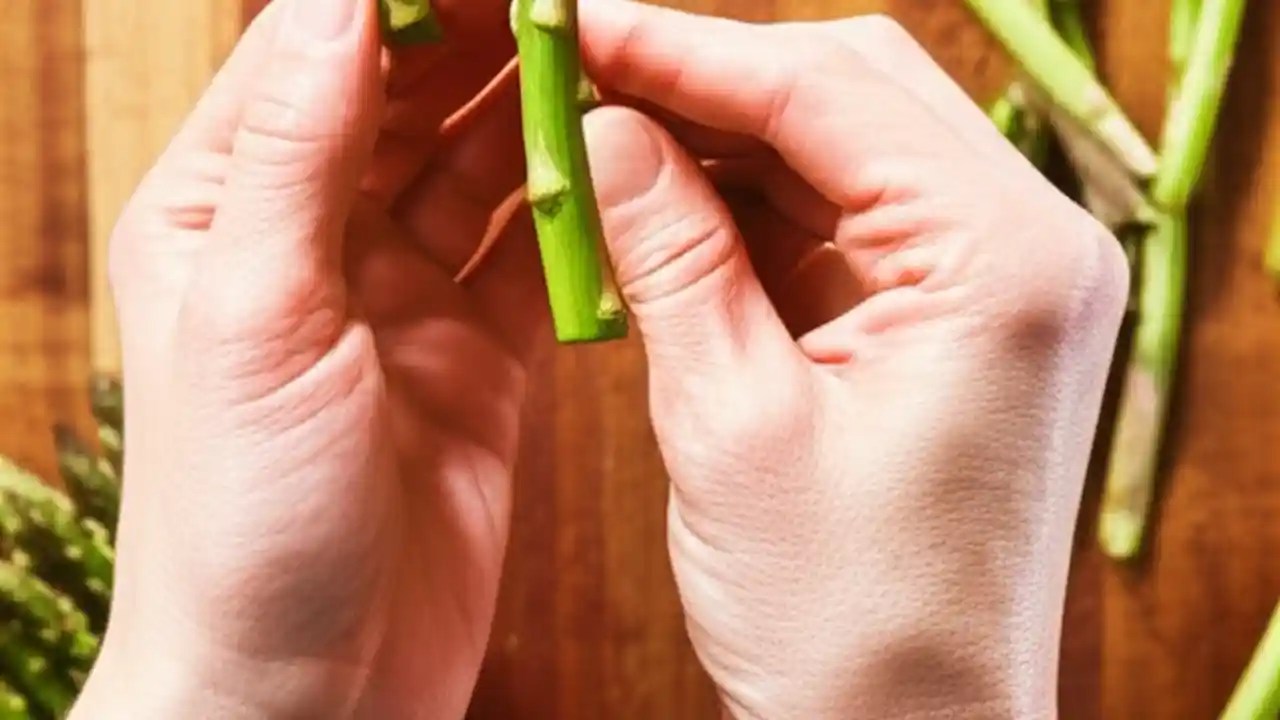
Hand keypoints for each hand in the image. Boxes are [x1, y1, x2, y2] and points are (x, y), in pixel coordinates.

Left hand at [70, 0, 543, 715]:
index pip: (318, 57)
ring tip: (614, 62)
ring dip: (541, 121)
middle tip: (573, 4)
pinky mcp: (477, 364)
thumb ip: (301, 155)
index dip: (399, 1)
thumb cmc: (239, 524)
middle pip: (410, 104)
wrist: (303, 692)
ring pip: (483, 175)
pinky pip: (535, 263)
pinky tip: (622, 176)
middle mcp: (315, 248)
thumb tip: (341, 1)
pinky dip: (579, 219)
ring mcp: (404, 305)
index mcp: (226, 214)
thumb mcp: (256, 318)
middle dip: (486, 46)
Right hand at [577, 2, 1127, 717]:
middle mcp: (1026, 248)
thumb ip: (670, 252)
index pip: (829, 91)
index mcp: (1002, 260)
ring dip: (723, 140)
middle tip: (586, 72)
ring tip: (606, 139)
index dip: (689, 47)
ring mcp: (995, 282)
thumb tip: (607, 126)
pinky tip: (664, 206)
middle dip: (711, 78)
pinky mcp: (952, 321)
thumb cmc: (841, 619)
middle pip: (851, 93)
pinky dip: (751, 206)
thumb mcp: (730, 422)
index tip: (583, 20)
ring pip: (842, 149)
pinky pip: (841, 221)